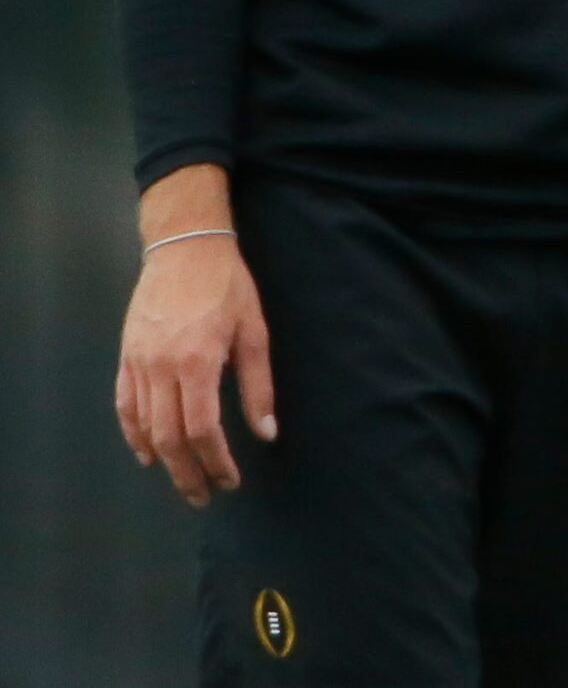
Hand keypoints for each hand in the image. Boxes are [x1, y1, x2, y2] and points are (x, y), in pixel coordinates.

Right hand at [116, 229, 275, 507]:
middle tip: (206, 495)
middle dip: (189, 473)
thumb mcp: (254, 331)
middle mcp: (162, 368)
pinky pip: (125, 406)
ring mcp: (138, 363)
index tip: (230, 480)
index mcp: (198, 362)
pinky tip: (149, 453)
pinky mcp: (126, 357)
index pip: (203, 429)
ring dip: (164, 460)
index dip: (217, 461)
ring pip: (144, 427)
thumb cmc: (227, 286)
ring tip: (184, 480)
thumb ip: (258, 385)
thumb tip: (267, 432)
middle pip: (170, 437)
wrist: (185, 248)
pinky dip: (134, 434)